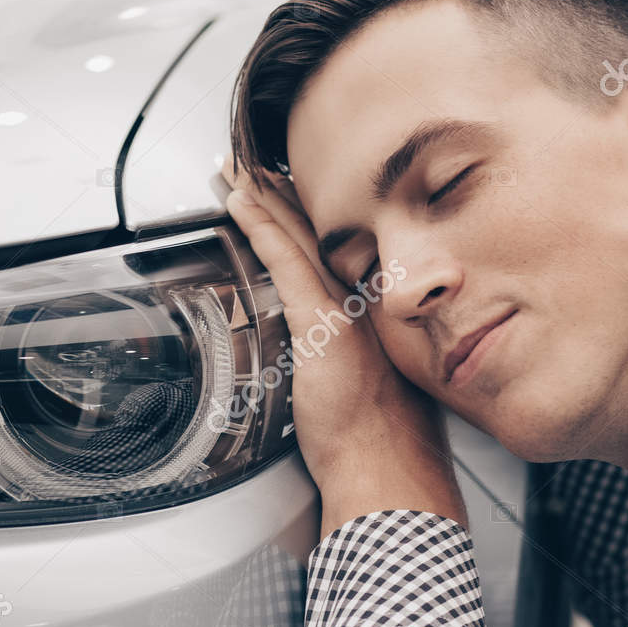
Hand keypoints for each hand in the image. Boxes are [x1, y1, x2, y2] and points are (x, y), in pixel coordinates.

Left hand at [220, 157, 465, 537]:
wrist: (392, 471)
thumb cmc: (382, 446)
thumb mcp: (371, 394)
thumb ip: (354, 368)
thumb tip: (342, 370)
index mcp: (372, 311)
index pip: (334, 248)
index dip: (307, 213)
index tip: (285, 184)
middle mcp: (362, 301)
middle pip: (317, 230)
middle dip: (282, 191)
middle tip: (252, 155)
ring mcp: (344, 310)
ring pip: (300, 235)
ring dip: (264, 196)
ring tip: (235, 165)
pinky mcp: (322, 326)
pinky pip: (286, 263)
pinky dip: (261, 227)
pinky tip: (241, 202)